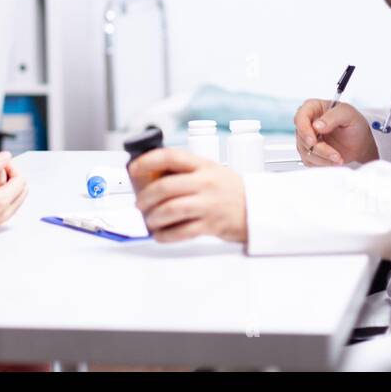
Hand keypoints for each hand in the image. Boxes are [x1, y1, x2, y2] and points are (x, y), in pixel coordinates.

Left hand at [130, 149, 246, 243]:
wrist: (257, 208)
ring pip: (170, 210)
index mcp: (203, 165)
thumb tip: (151, 177)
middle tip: (139, 203)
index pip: (169, 156)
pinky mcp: (211, 225)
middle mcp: (205, 182)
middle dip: (145, 197)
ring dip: (153, 217)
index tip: (133, 168)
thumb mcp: (210, 171)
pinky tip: (160, 234)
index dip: (146, 161)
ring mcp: (208, 204)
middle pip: (165, 187)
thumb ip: (185, 172)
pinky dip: (165, 235)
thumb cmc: (229, 189)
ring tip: (149, 220)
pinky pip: (181, 231)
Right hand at [294, 99, 377, 166]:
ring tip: (338, 158)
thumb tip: (317, 125)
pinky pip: (309, 161)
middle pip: (302, 138)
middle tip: (334, 153)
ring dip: (323, 158)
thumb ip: (332, 116)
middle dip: (319, 149)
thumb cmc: (354, 124)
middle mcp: (307, 123)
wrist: (360, 141)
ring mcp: (306, 139)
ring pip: (305, 151)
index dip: (304, 130)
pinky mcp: (309, 153)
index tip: (313, 141)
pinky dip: (323, 163)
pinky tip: (334, 160)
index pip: (300, 117)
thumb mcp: (348, 114)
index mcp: (313, 108)